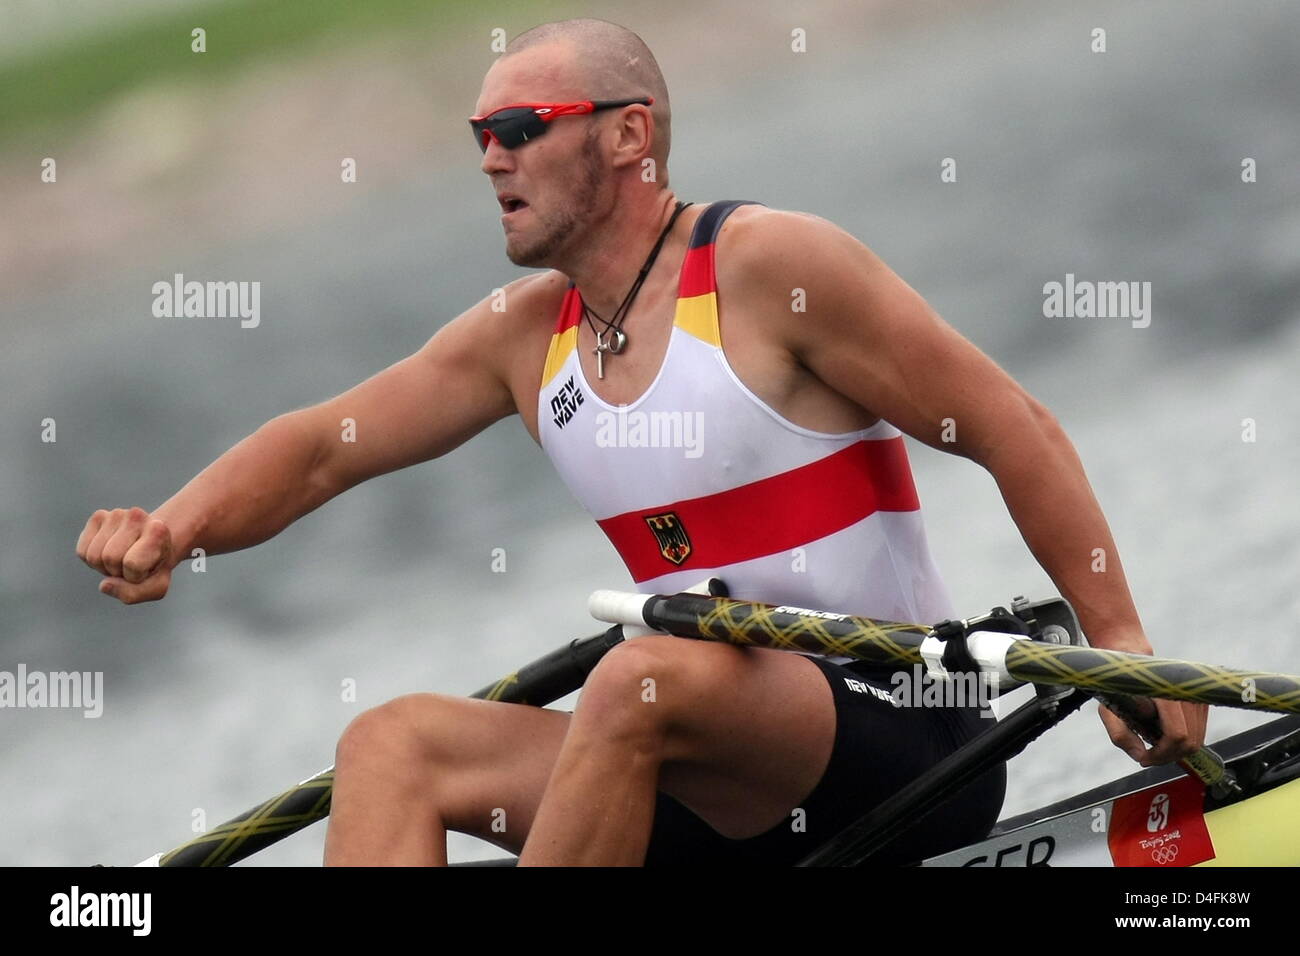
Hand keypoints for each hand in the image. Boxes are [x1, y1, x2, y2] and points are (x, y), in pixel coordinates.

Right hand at [76, 507, 174, 603]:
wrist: (152, 545)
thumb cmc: (153, 568)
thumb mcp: (155, 587)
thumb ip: (133, 594)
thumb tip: (104, 585)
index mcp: (158, 530)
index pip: (132, 564)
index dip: (135, 576)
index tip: (146, 569)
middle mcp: (137, 516)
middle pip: (110, 558)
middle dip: (118, 571)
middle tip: (131, 565)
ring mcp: (116, 514)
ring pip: (94, 556)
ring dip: (104, 567)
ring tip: (121, 559)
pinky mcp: (98, 517)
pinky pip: (82, 551)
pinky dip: (92, 561)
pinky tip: (108, 552)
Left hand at [1090, 628, 1208, 766]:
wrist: (1134, 663)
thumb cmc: (1118, 686)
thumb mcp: (1108, 710)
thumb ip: (1121, 735)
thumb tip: (1141, 757)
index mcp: (1163, 692)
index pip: (1176, 734)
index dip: (1162, 753)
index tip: (1145, 759)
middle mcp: (1185, 692)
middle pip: (1191, 741)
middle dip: (1169, 756)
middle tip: (1149, 757)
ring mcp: (1196, 695)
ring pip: (1198, 739)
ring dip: (1177, 751)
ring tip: (1154, 747)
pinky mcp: (1201, 700)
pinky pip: (1199, 732)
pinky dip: (1184, 742)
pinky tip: (1164, 737)